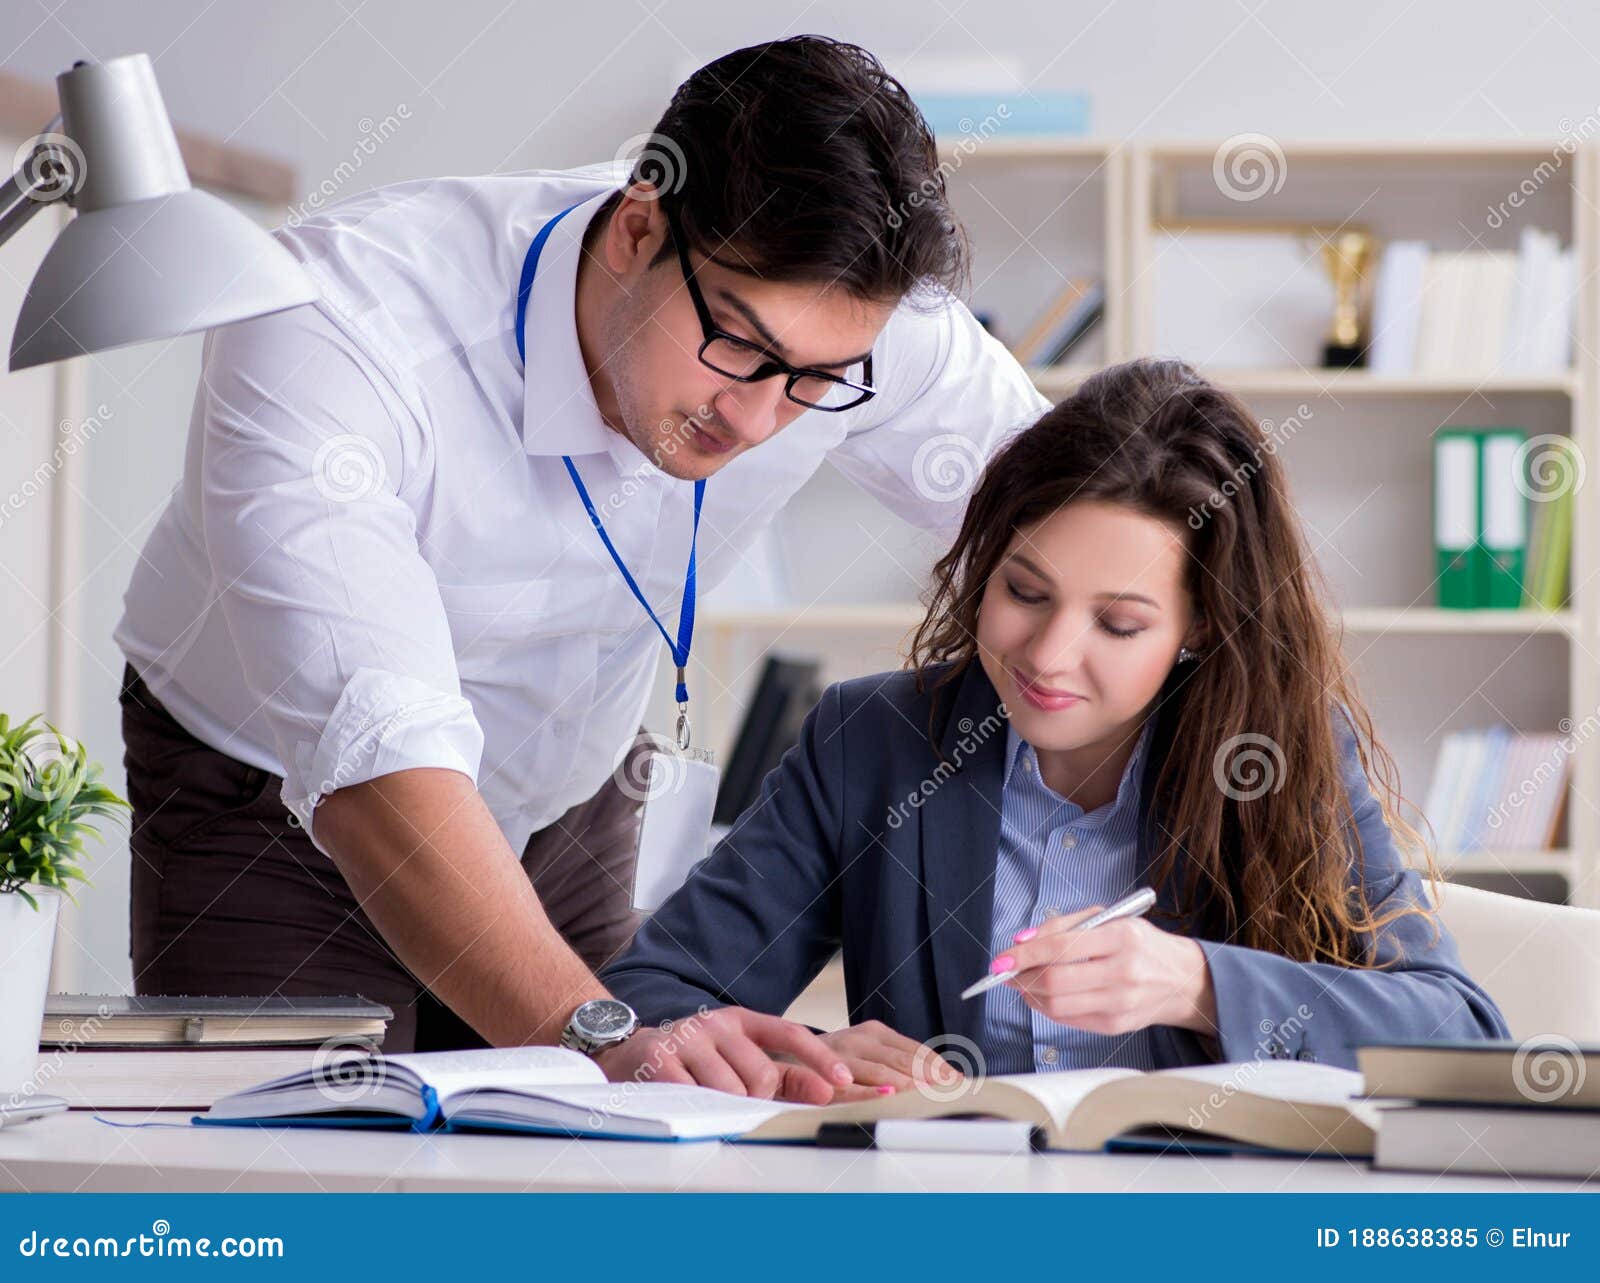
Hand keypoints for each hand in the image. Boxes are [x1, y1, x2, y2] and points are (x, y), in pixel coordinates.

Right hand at [591, 1006, 852, 1103]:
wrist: (625, 1053)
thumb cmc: (692, 1062)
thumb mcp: (737, 1060)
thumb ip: (782, 1074)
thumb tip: (828, 1088)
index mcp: (740, 1020)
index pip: (789, 1034)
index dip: (818, 1058)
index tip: (844, 1080)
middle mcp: (716, 1023)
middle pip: (762, 1076)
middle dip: (754, 1099)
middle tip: (728, 1096)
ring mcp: (688, 1040)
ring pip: (732, 1092)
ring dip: (723, 1106)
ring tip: (700, 1094)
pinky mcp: (661, 1061)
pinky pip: (697, 1098)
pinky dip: (695, 1107)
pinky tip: (681, 1096)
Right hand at [810, 1020, 965, 1101]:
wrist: (786, 1057)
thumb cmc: (834, 1062)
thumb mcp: (867, 1053)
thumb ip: (896, 1062)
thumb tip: (940, 1080)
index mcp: (875, 1033)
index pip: (916, 1051)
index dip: (940, 1068)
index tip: (961, 1083)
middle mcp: (860, 1039)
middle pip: (905, 1061)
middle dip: (932, 1079)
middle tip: (954, 1095)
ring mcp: (842, 1055)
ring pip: (883, 1072)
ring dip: (910, 1087)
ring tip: (933, 1098)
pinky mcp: (823, 1074)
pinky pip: (852, 1087)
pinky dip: (872, 1093)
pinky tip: (889, 1097)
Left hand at [992, 906, 1218, 1038]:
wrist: (1182, 980)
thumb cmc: (1140, 944)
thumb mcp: (1109, 919)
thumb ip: (1063, 925)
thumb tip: (1022, 941)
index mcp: (1122, 938)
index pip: (1060, 948)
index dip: (1024, 955)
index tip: (1001, 958)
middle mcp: (1124, 973)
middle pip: (1055, 982)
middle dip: (1021, 977)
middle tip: (1006, 971)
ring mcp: (1120, 1003)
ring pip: (1057, 1006)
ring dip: (1029, 995)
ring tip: (1022, 982)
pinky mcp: (1116, 1026)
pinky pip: (1069, 1020)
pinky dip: (1047, 1008)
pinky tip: (1042, 995)